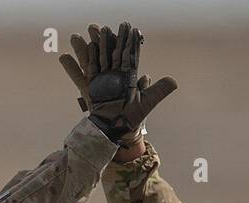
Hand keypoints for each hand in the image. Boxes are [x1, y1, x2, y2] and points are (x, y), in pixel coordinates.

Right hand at [58, 22, 177, 144]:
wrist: (117, 131)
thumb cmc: (133, 119)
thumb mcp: (147, 103)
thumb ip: (158, 91)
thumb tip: (174, 81)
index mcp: (129, 76)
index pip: (129, 55)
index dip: (129, 42)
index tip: (130, 28)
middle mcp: (116, 76)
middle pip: (112, 53)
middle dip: (108, 39)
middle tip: (100, 25)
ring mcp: (103, 81)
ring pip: (98, 59)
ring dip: (93, 46)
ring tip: (86, 32)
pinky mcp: (92, 88)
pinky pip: (86, 72)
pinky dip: (80, 63)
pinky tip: (75, 52)